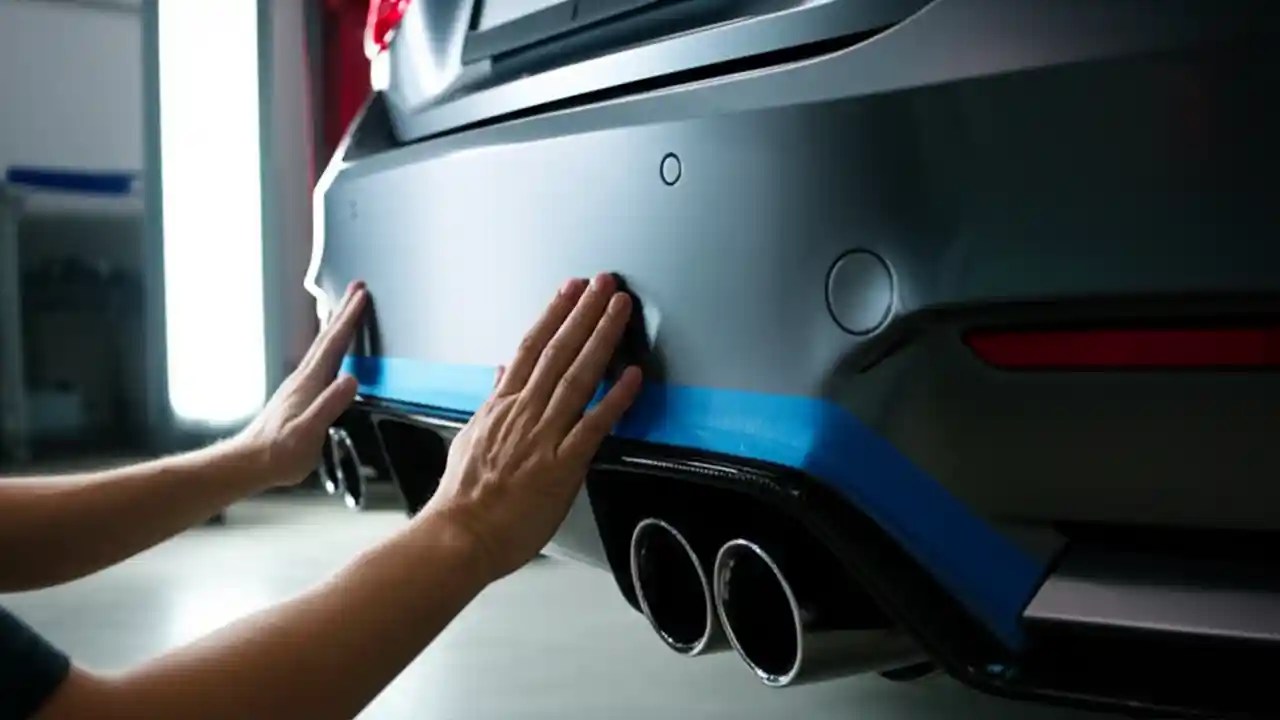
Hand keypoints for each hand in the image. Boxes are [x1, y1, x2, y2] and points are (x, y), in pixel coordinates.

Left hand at [234, 281, 368, 488]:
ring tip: (347, 309)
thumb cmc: (279, 453)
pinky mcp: (299, 394)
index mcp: (309, 383)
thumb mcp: (308, 433)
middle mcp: (304, 378)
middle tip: (357, 287)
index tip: (362, 296)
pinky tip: (332, 350)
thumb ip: (329, 405)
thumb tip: (352, 379)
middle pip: (327, 337)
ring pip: (323, 346)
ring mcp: (300, 384)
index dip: (349, 319)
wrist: (250, 462)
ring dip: (337, 324)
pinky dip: (330, 344)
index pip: (334, 345)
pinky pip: (320, 359)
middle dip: (344, 310)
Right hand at [422, 273, 642, 579]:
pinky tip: (632, 376)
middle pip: (559, 351)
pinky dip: (615, 399)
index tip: (571, 290)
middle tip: (605, 283)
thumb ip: (490, 403)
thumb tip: (500, 375)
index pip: (531, 348)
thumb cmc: (462, 499)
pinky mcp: (562, 465)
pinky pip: (594, 426)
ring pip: (577, 376)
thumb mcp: (468, 438)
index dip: (554, 314)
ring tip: (619, 310)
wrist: (459, 536)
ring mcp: (544, 436)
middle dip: (584, 312)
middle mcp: (524, 414)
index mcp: (501, 407)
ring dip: (601, 338)